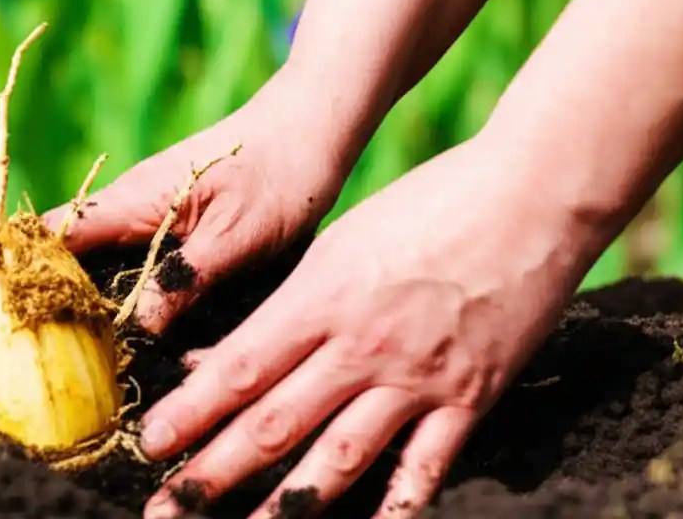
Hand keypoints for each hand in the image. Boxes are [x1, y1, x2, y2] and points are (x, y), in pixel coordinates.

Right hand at [41, 98, 345, 333]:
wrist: (312, 130)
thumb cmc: (278, 175)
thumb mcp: (235, 238)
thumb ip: (183, 281)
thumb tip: (137, 330)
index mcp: (132, 201)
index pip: (52, 235)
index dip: (27, 273)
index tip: (18, 322)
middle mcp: (127, 205)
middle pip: (66, 254)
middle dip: (55, 300)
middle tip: (51, 356)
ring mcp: (145, 213)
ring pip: (95, 259)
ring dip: (88, 298)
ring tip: (83, 354)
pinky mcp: (168, 224)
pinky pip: (127, 258)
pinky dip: (121, 290)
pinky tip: (130, 328)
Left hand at [136, 136, 610, 517]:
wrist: (531, 195)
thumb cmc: (426, 206)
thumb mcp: (338, 245)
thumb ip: (282, 308)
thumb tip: (217, 358)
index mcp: (321, 297)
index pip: (240, 368)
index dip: (191, 413)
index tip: (151, 445)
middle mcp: (361, 345)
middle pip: (275, 422)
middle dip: (214, 471)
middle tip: (166, 507)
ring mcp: (417, 377)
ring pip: (339, 456)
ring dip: (285, 505)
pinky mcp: (470, 397)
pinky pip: (426, 467)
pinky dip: (395, 508)